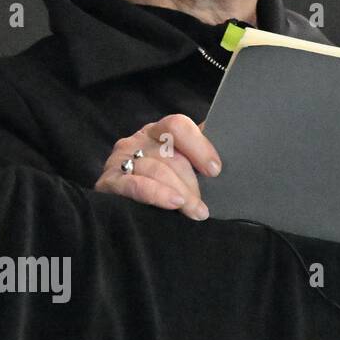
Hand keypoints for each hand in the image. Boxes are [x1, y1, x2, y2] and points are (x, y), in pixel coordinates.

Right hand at [94, 114, 220, 220]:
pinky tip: (174, 203)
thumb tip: (231, 144)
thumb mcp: (186, 166)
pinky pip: (133, 184)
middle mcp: (138, 140)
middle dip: (192, 182)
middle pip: (170, 154)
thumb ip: (201, 154)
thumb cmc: (168, 185)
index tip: (215, 170)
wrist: (124, 213)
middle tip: (204, 206)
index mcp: (160, 131)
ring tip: (196, 211)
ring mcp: (120, 159)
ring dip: (180, 193)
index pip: (177, 126)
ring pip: (156, 170)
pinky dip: (156, 193)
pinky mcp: (108, 181)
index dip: (199, 146)